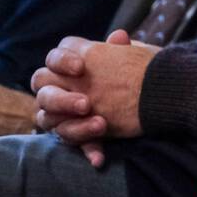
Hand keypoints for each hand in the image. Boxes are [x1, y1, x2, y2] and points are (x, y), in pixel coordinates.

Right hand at [31, 29, 153, 168]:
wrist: (152, 96)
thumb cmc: (134, 73)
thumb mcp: (129, 60)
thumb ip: (119, 50)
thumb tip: (119, 37)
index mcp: (69, 67)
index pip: (52, 60)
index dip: (61, 61)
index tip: (81, 67)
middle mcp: (59, 91)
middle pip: (44, 93)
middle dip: (62, 100)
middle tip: (86, 103)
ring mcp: (63, 115)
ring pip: (52, 122)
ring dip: (75, 126)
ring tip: (101, 125)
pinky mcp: (77, 134)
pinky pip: (75, 144)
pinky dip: (89, 149)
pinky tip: (99, 159)